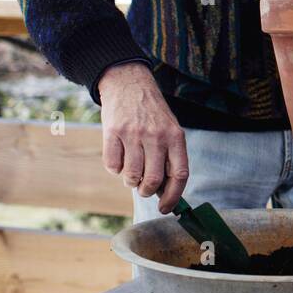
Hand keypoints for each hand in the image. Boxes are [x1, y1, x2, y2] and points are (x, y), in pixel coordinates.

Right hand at [98, 62, 188, 213]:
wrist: (128, 83)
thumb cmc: (151, 113)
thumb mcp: (169, 129)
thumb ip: (169, 157)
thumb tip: (165, 192)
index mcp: (176, 137)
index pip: (180, 174)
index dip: (173, 196)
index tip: (166, 208)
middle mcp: (156, 136)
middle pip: (153, 180)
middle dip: (147, 191)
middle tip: (143, 188)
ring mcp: (134, 134)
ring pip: (131, 176)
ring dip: (130, 181)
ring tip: (131, 170)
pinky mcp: (113, 132)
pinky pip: (112, 166)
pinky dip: (114, 169)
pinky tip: (119, 156)